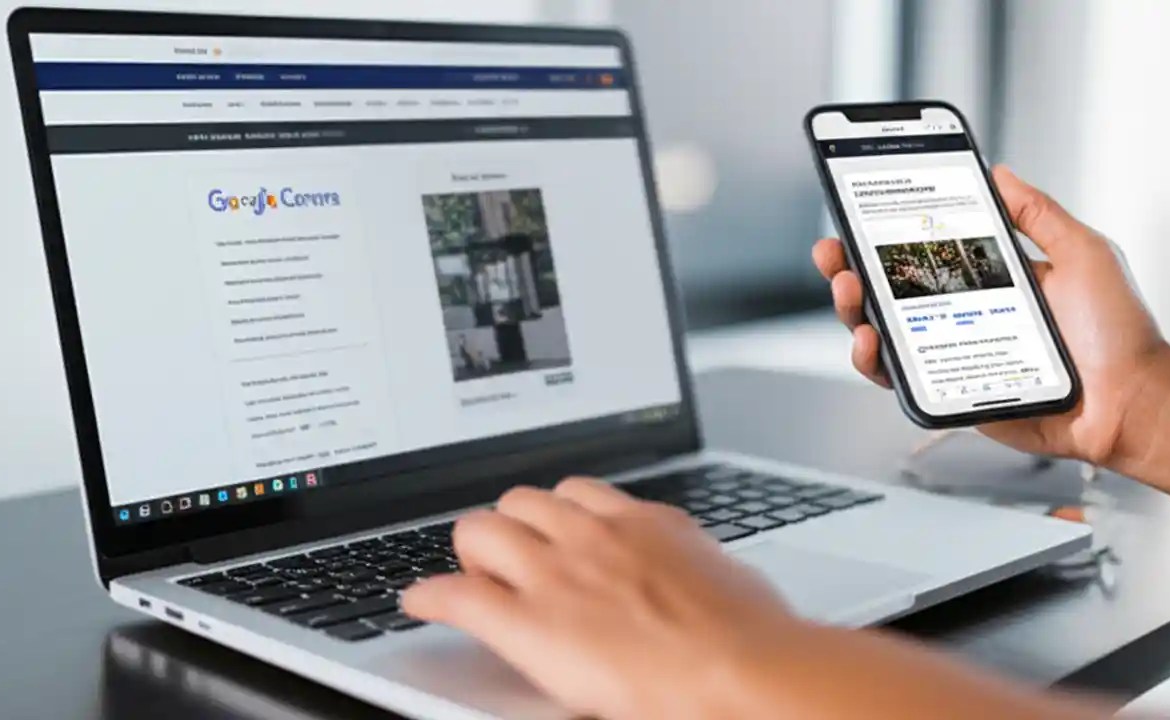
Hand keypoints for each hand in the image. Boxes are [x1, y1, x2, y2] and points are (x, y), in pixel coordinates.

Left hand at [402, 478, 801, 719]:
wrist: (739, 670)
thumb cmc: (751, 633)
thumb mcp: (723, 572)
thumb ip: (688, 558)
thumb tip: (693, 567)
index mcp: (639, 522)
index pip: (576, 492)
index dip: (555, 512)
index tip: (549, 524)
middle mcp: (589, 536)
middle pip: (521, 500)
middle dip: (511, 524)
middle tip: (510, 554)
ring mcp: (554, 575)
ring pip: (482, 530)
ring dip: (475, 550)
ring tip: (475, 573)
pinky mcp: (526, 622)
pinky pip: (457, 595)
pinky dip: (430, 596)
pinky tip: (418, 601)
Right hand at [812, 166, 1168, 466]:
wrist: (1129, 401)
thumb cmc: (1117, 335)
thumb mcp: (1083, 253)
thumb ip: (1038, 214)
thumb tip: (1000, 174)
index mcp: (988, 278)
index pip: (922, 251)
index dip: (883, 233)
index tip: (857, 213)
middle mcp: (960, 314)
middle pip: (887, 289)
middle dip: (848, 266)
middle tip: (834, 251)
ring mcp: (949, 352)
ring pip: (880, 330)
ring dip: (852, 308)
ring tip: (849, 290)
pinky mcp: (946, 389)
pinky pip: (896, 376)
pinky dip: (872, 358)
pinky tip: (869, 338)